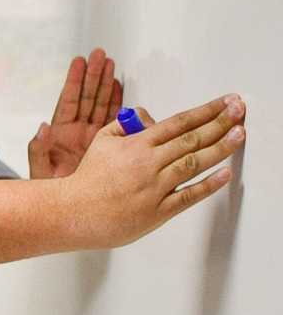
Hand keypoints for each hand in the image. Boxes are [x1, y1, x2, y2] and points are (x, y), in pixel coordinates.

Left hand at [29, 48, 122, 178]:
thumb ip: (38, 149)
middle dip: (94, 76)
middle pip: (87, 97)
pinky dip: (119, 104)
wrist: (68, 208)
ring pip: (102, 104)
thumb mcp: (39, 170)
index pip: (69, 101)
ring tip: (111, 65)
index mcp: (61, 133)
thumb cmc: (50, 190)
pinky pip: (115, 120)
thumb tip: (41, 128)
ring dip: (106, 84)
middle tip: (100, 55)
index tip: (79, 61)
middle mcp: (78, 131)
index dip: (74, 81)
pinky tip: (121, 88)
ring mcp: (93, 136)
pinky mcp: (107, 144)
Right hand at [56, 94, 245, 247]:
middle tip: (240, 111)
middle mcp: (149, 162)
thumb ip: (124, 125)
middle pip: (192, 138)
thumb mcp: (100, 142)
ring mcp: (155, 187)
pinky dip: (209, 184)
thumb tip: (146, 116)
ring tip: (240, 135)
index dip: (205, 110)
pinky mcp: (159, 210)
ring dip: (221, 147)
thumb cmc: (87, 179)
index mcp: (136, 144)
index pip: (178, 122)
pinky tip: (225, 173)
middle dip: (221, 122)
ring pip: (195, 163)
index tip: (224, 102)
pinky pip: (189, 195)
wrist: (74, 211)